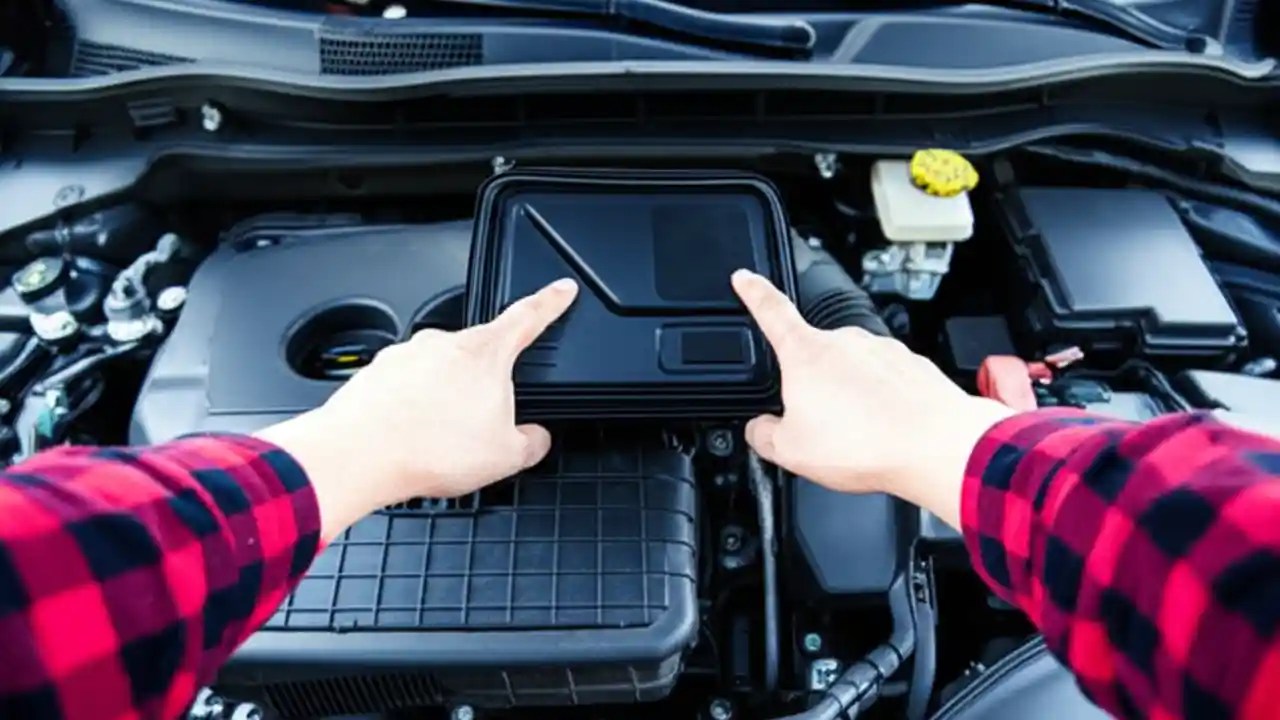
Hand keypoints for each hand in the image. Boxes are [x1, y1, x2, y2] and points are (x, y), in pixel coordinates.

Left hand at [258, 278, 578, 540]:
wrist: (358, 456)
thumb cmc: (430, 448)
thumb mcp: (505, 457)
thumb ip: (531, 442)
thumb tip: (535, 438)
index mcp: (485, 353)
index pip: (528, 316)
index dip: (551, 302)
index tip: (562, 289)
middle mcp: (444, 343)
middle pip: (478, 359)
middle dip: (481, 392)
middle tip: (475, 433)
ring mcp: (406, 355)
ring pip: (438, 377)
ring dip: (442, 405)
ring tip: (436, 445)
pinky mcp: (376, 373)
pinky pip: (404, 390)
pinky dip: (410, 413)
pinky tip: (410, 441)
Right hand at [731, 270, 1012, 525]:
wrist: (936, 446)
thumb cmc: (865, 443)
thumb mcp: (791, 450)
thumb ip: (764, 434)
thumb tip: (759, 428)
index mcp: (806, 353)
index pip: (771, 311)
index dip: (754, 292)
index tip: (745, 278)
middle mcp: (845, 341)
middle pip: (816, 359)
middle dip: (816, 388)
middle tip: (822, 428)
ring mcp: (882, 350)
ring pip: (854, 374)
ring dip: (852, 400)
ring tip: (861, 438)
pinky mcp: (913, 365)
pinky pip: (887, 384)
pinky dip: (884, 405)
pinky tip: (887, 433)